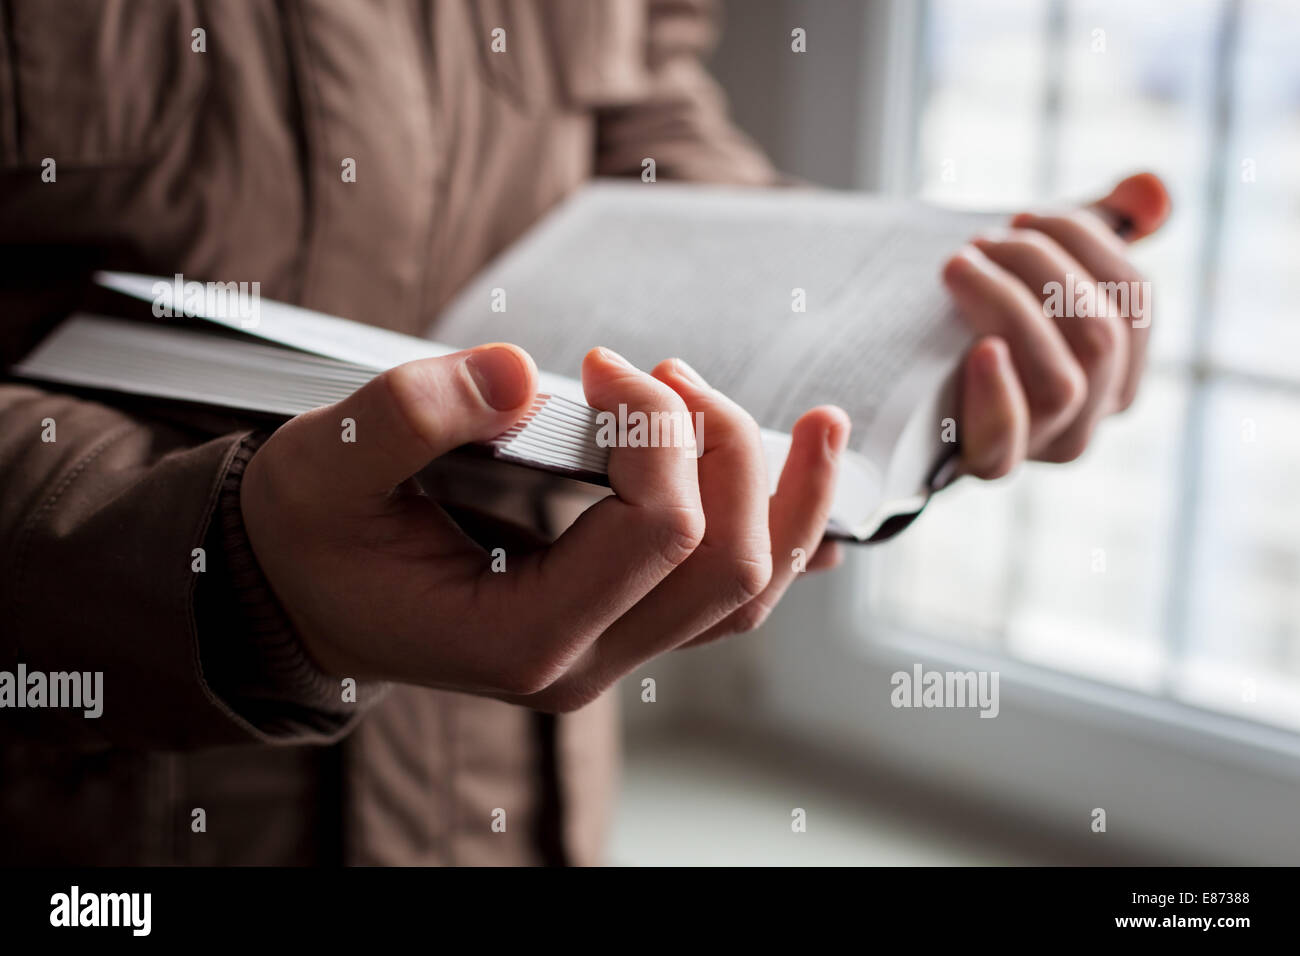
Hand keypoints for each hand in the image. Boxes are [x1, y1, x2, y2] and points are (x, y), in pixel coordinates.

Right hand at [240, 344, 848, 711]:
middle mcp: (582, 661)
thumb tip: (517, 374)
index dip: (656, 429)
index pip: (656, 535)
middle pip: (726, 566)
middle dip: (727, 450)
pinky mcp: (621, 622)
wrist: (305, 590)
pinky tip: (804, 490)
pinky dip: (777, 540)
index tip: (601, 365)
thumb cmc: (317, 532)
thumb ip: (413, 414)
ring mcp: (611, 650)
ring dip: (787, 501)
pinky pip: (727, 598)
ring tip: (818, 426)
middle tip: (669, 375)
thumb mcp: (328, 465)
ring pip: (748, 592)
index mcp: (520, 636)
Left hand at [942, 171, 1171, 476]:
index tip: (1024, 216)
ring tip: (958, 267)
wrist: (895, 371)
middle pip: (1101, 337)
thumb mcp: (1037, 262)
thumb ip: (1099, 223)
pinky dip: (998, 391)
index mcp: (1118, 370)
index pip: (1135, 302)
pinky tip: (980, 348)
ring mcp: (1041, 443)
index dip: (1085, 244)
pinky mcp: (986, 460)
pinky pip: (1007, 440)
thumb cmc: (977, 313)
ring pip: (1062, 382)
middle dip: (1041, 270)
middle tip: (981, 241)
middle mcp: (1091, 414)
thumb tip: (1152, 191)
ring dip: (1010, 310)